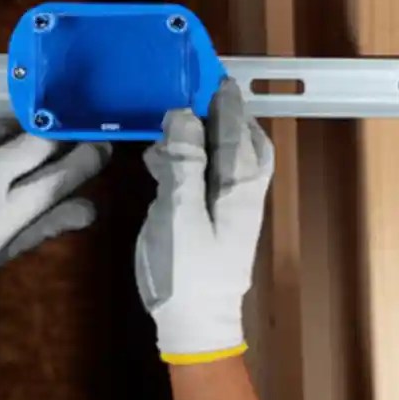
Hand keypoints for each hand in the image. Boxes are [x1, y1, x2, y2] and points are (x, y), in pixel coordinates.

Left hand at [0, 116, 111, 303]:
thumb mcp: (5, 248)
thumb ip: (48, 225)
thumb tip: (91, 207)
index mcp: (6, 215)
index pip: (58, 180)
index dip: (86, 160)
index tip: (101, 147)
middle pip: (40, 144)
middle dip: (65, 135)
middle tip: (76, 130)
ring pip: (13, 126)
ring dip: (32, 127)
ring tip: (40, 131)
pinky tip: (3, 135)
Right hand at [135, 78, 273, 363]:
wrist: (193, 325)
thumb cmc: (188, 273)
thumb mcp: (180, 213)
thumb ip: (184, 163)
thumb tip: (185, 116)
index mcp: (238, 187)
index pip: (237, 130)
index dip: (224, 100)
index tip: (211, 74)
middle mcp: (237, 191)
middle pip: (237, 140)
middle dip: (219, 114)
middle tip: (195, 92)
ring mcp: (224, 206)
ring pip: (218, 157)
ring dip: (198, 137)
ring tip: (171, 125)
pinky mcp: (206, 219)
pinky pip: (201, 177)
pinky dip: (183, 161)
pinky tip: (159, 158)